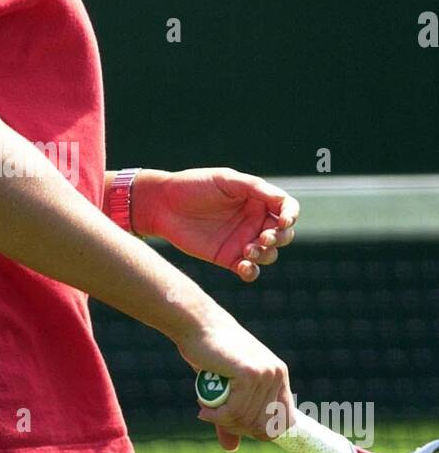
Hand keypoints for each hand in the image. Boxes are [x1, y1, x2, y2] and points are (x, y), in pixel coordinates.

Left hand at [134, 167, 298, 282]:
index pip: (286, 208)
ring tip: (249, 250)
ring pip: (269, 254)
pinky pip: (250, 270)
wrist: (162, 205)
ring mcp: (243, 240)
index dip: (290, 215)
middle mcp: (254, 220)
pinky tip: (244, 267)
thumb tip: (282, 200)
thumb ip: (254, 188)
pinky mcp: (228, 258)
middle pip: (283, 234)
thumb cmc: (193, 186)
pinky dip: (252, 271)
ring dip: (266, 254)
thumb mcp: (225, 180)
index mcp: (257, 199)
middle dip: (279, 237)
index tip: (283, 221)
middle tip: (264, 237)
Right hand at [174, 307, 293, 451]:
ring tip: (206, 407)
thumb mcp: (224, 389)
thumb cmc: (210, 355)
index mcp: (278, 377)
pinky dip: (216, 415)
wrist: (197, 326)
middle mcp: (276, 375)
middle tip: (215, 417)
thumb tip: (232, 448)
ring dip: (222, 420)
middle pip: (265, 427)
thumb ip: (230, 417)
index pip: (285, 422)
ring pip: (247, 420)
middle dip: (238, 428)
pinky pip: (234, 411)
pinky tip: (203, 408)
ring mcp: (265, 373)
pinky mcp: (249, 374)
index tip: (235, 425)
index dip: (262, 432)